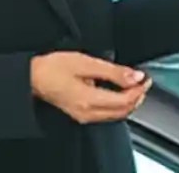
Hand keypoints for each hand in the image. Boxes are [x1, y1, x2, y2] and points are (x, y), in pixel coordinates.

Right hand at [30, 51, 151, 123]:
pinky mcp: (81, 114)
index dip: (139, 90)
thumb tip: (135, 76)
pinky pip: (107, 114)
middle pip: (123, 112)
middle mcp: (88, 112)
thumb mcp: (86, 62)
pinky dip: (118, 105)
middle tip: (143, 81)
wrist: (32, 77)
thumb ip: (113, 71)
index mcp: (89, 99)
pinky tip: (119, 93)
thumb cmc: (53, 67)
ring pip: (116, 115)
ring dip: (129, 102)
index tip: (146, 78)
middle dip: (137, 97)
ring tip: (134, 85)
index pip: (124, 101)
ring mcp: (84, 116)